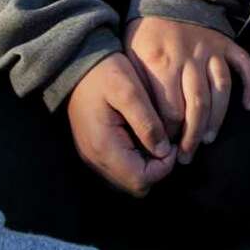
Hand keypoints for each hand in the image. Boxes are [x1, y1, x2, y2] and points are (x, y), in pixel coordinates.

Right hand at [65, 53, 174, 196]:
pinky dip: (136, 158)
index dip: (164, 167)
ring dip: (147, 165)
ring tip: (156, 137)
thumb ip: (147, 122)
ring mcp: (93, 156)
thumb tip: (163, 151)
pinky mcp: (95, 149)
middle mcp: (96, 159)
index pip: (141, 180)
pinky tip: (143, 135)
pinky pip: (121, 167)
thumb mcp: (129, 90)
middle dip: (157, 168)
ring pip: (129, 178)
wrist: (76, 64)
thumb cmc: (104, 73)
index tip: (173, 143)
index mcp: (104, 146)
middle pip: (135, 185)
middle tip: (166, 142)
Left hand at [124, 17, 249, 164]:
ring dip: (217, 119)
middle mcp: (190, 57)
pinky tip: (249, 106)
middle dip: (193, 136)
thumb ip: (140, 86)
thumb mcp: (130, 57)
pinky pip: (246, 65)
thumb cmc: (144, 34)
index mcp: (162, 62)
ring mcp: (212, 50)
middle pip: (197, 105)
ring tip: (209, 139)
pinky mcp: (227, 44)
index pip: (171, 109)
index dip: (169, 133)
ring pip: (221, 90)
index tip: (165, 147)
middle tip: (187, 156)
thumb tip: (145, 123)